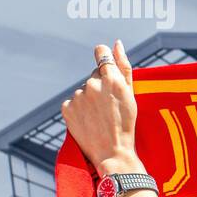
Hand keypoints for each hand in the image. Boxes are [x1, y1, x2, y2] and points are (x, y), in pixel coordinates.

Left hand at [61, 42, 142, 175]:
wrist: (112, 152)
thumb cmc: (126, 123)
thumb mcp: (130, 94)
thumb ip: (123, 66)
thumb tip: (116, 43)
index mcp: (111, 80)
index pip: (101, 53)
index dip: (103, 56)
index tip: (104, 61)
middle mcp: (92, 85)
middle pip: (94, 75)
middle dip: (100, 85)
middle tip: (109, 106)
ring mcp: (78, 97)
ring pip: (83, 90)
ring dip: (90, 99)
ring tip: (100, 116)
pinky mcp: (66, 108)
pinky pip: (73, 102)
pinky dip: (79, 109)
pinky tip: (89, 120)